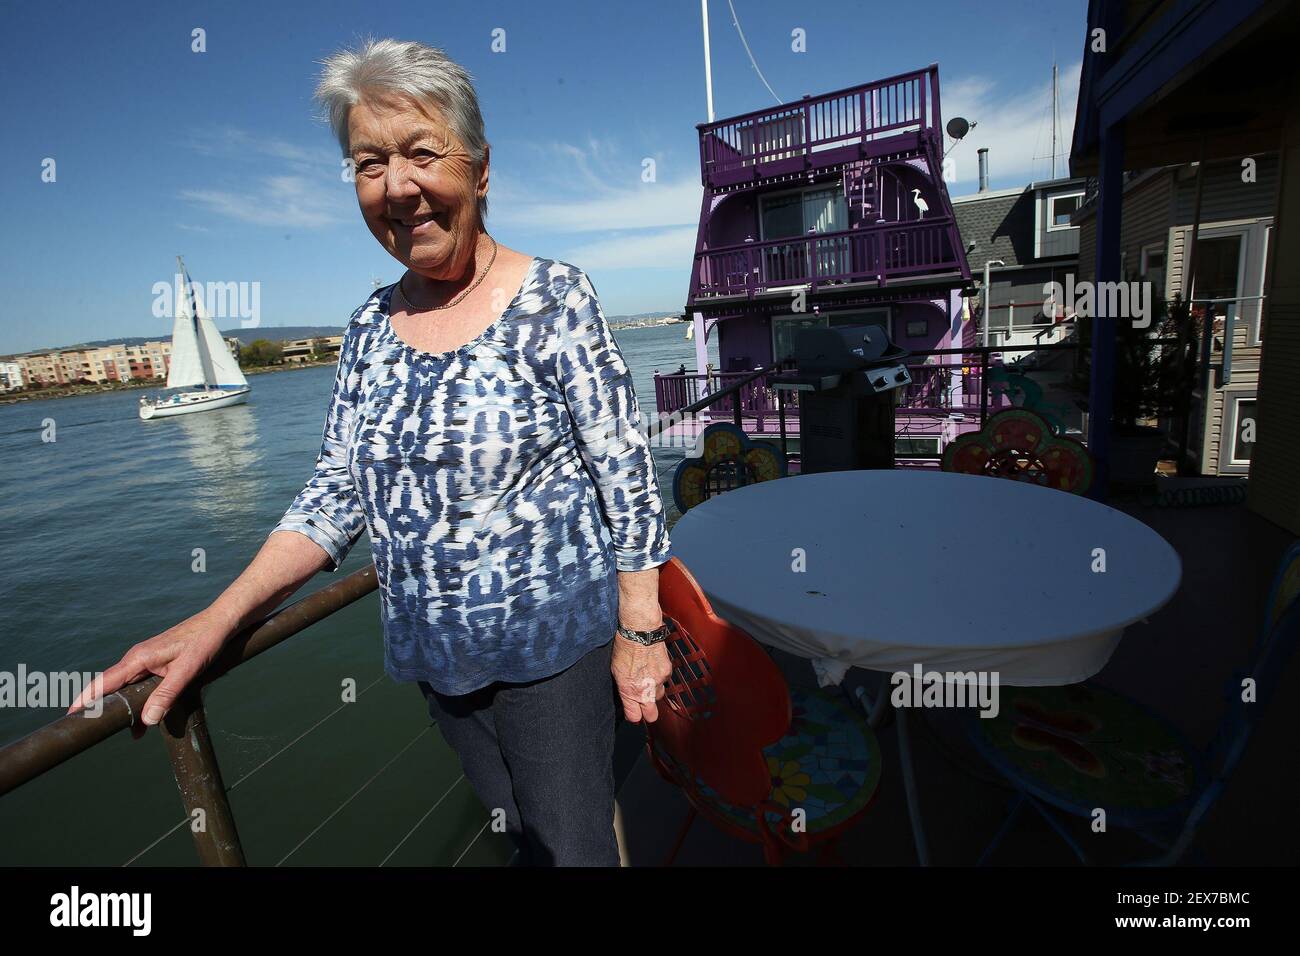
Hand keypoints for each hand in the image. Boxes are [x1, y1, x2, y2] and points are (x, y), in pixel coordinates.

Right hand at [66, 607, 234, 727]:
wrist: (220, 622)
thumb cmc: (204, 641)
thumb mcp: (187, 671)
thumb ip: (166, 695)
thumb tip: (147, 720)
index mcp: (138, 659)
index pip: (104, 682)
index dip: (86, 699)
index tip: (71, 716)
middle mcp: (137, 659)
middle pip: (111, 687)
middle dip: (102, 708)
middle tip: (94, 731)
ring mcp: (146, 661)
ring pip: (127, 689)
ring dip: (126, 709)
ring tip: (129, 733)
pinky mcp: (157, 664)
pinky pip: (141, 686)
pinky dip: (141, 703)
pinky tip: (145, 722)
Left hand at [611, 635, 671, 723]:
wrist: (640, 631)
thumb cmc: (624, 648)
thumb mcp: (616, 671)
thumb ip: (624, 688)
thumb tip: (628, 696)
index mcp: (629, 692)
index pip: (634, 717)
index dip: (633, 715)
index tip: (632, 711)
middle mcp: (645, 691)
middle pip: (652, 716)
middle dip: (648, 712)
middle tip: (643, 703)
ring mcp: (658, 682)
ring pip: (659, 696)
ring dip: (654, 692)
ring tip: (647, 678)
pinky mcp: (667, 673)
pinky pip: (664, 681)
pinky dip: (660, 677)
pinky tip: (653, 666)